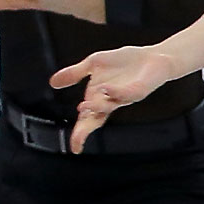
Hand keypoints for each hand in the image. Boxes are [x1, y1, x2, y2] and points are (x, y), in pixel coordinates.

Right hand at [49, 46, 174, 152]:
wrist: (151, 56)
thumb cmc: (124, 63)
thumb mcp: (93, 63)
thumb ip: (74, 73)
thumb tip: (52, 82)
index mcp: (100, 99)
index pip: (87, 120)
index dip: (80, 133)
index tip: (74, 147)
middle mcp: (112, 102)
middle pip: (97, 120)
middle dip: (87, 129)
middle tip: (78, 139)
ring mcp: (125, 97)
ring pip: (109, 107)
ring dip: (96, 107)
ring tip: (84, 105)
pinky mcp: (138, 90)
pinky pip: (125, 93)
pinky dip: (114, 92)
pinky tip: (104, 88)